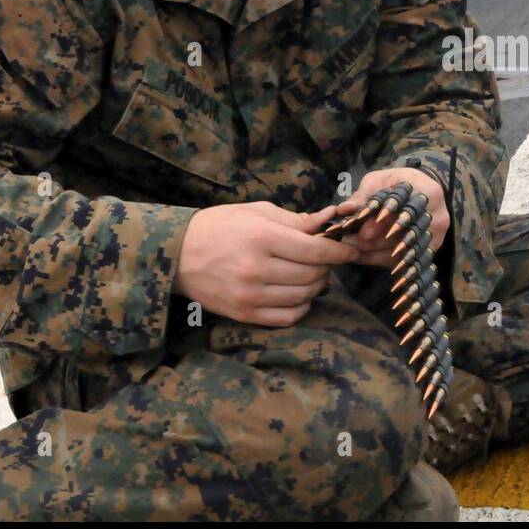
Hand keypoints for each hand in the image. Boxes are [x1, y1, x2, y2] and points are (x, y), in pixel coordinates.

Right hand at [174, 202, 359, 326]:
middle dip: (327, 267)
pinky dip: (301, 306)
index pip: (316, 251)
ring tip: (312, 274)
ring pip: (304, 296)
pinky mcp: (244, 314)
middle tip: (325, 259)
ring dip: (316, 286)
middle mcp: (257, 269)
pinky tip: (298, 293)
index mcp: (262, 238)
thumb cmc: (220, 226)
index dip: (339, 252)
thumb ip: (296, 220)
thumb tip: (329, 221)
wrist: (177, 254)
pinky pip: (288, 316)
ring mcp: (250, 295)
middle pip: (313, 275)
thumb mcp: (257, 212)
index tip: (351, 250)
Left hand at [333, 167, 448, 268]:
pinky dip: (381, 259)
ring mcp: (436, 235)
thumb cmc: (397, 183)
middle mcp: (438, 215)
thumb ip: (363, 194)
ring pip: (403, 248)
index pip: (405, 205)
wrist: (419, 193)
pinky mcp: (430, 250)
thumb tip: (344, 209)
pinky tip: (362, 257)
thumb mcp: (380, 181)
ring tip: (352, 248)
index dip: (384, 214)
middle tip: (352, 238)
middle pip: (405, 230)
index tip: (362, 221)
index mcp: (428, 192)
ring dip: (376, 251)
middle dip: (377, 236)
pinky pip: (402, 260)